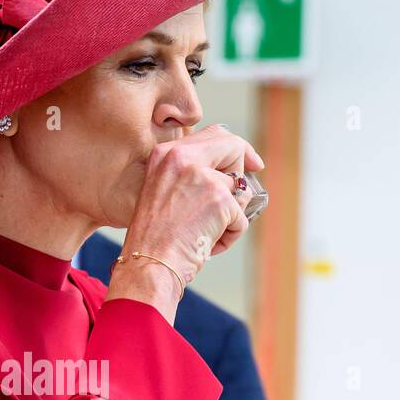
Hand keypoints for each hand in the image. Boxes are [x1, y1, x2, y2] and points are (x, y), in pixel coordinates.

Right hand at [108, 124, 263, 317]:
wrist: (147, 264)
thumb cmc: (152, 240)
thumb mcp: (160, 192)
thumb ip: (189, 174)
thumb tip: (233, 176)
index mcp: (165, 154)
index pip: (213, 135)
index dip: (236, 148)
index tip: (251, 162)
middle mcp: (183, 157)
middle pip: (233, 147)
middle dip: (242, 171)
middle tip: (237, 197)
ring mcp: (204, 177)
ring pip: (238, 189)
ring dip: (229, 215)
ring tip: (203, 234)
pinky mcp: (221, 200)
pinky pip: (241, 217)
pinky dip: (230, 235)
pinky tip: (206, 245)